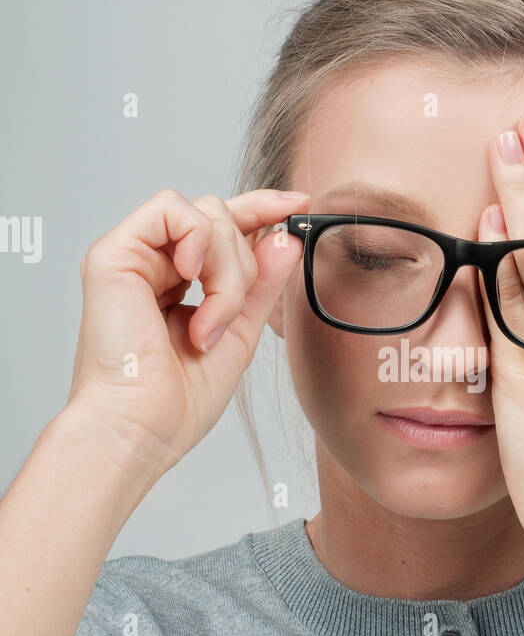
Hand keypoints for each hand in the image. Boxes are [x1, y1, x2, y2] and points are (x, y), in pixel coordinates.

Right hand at [66, 187, 309, 479]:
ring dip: (226, 268)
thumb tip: (285, 238)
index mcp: (175, 283)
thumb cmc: (177, 403)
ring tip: (209, 323)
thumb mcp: (238, 334)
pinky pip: (171, 209)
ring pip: (204, 213)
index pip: (221, 228)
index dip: (260, 209)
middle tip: (232, 314)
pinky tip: (192, 279)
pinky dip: (198, 242)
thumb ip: (260, 286)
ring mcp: (131, 257)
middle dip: (244, 262)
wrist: (140, 431)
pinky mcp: (112, 254)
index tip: (299, 204)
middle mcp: (151, 265)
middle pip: (220, 217)